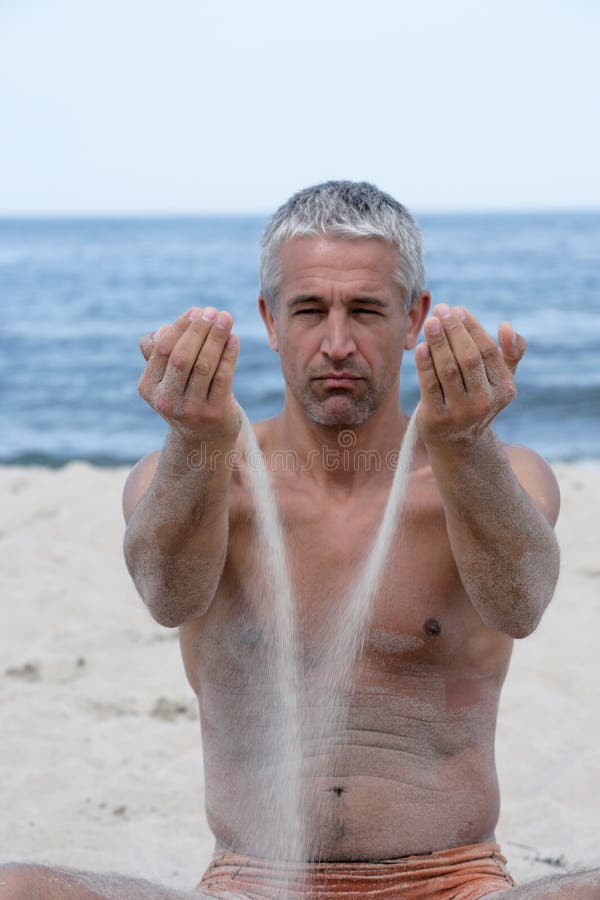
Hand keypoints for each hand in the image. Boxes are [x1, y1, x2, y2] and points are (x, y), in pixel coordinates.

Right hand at [137, 307, 240, 444]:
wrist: (203, 437)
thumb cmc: (184, 395)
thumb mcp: (166, 378)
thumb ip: (159, 353)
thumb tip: (163, 328)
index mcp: (148, 388)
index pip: (162, 350)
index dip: (180, 327)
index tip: (196, 311)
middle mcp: (166, 401)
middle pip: (182, 357)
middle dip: (199, 330)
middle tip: (213, 311)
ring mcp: (190, 410)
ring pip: (204, 366)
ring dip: (216, 338)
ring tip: (226, 318)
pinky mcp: (214, 413)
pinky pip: (223, 378)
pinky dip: (229, 355)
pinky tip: (234, 339)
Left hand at [414, 303, 525, 449]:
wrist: (458, 442)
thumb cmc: (477, 399)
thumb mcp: (499, 380)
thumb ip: (510, 354)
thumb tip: (508, 327)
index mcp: (504, 389)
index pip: (487, 351)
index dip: (472, 328)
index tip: (458, 310)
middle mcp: (485, 402)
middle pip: (468, 358)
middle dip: (453, 330)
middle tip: (441, 310)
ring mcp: (460, 412)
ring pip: (448, 369)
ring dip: (438, 342)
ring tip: (430, 322)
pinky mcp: (437, 418)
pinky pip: (430, 385)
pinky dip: (425, 364)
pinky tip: (421, 346)